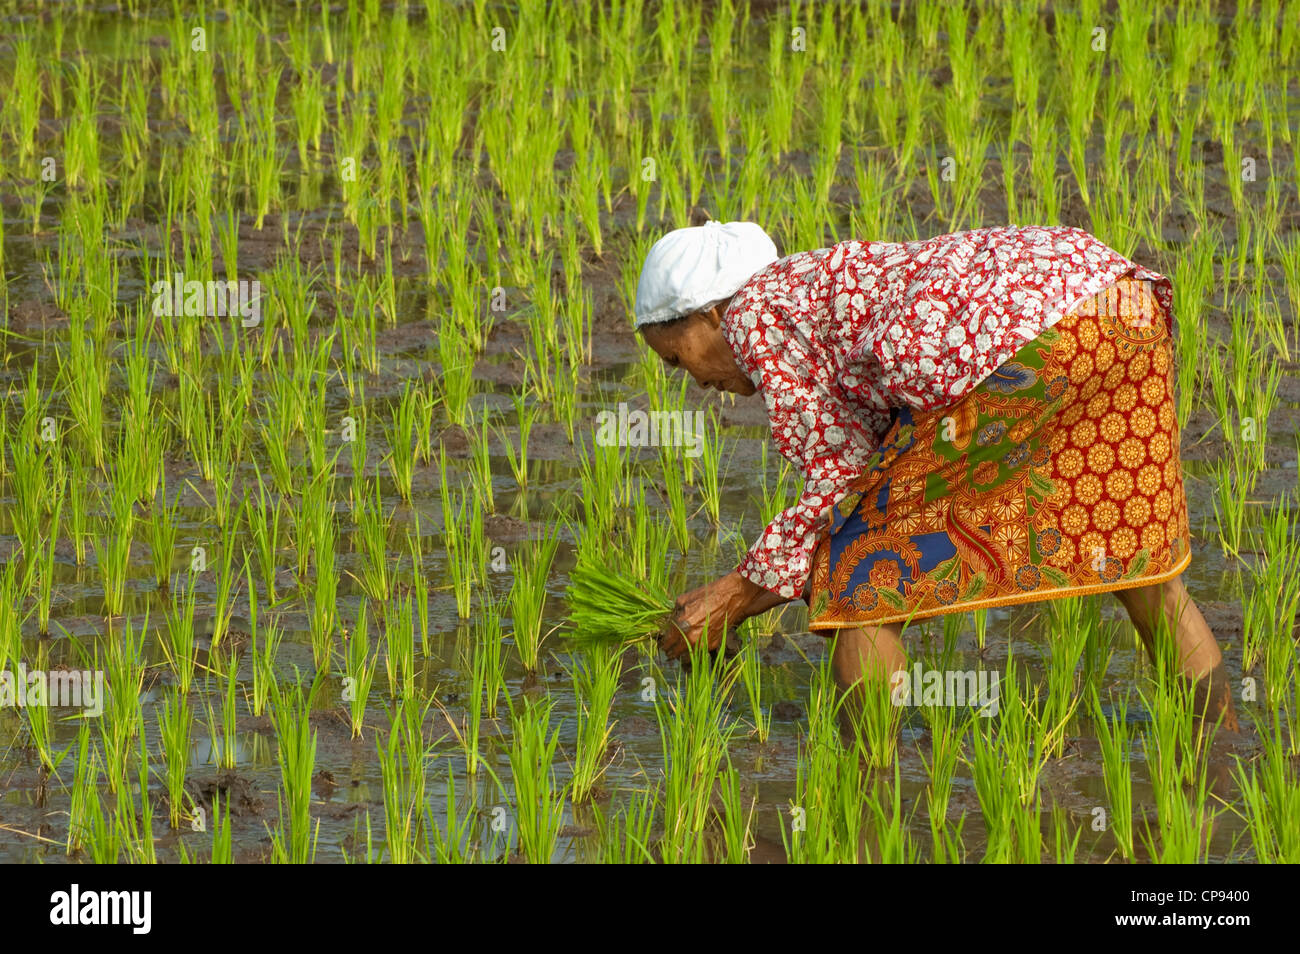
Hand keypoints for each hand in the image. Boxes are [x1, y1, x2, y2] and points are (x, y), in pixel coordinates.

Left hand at [657, 571, 777, 660]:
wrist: (730, 598)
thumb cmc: (707, 595)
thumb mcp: (683, 600)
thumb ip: (673, 614)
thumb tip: (667, 623)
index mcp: (681, 625)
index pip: (666, 642)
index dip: (662, 643)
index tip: (662, 643)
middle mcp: (691, 637)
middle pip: (674, 653)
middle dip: (670, 651)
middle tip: (668, 649)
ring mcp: (702, 643)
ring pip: (685, 658)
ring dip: (680, 656)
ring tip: (679, 652)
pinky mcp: (712, 645)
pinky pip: (698, 656)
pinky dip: (693, 655)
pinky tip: (691, 650)